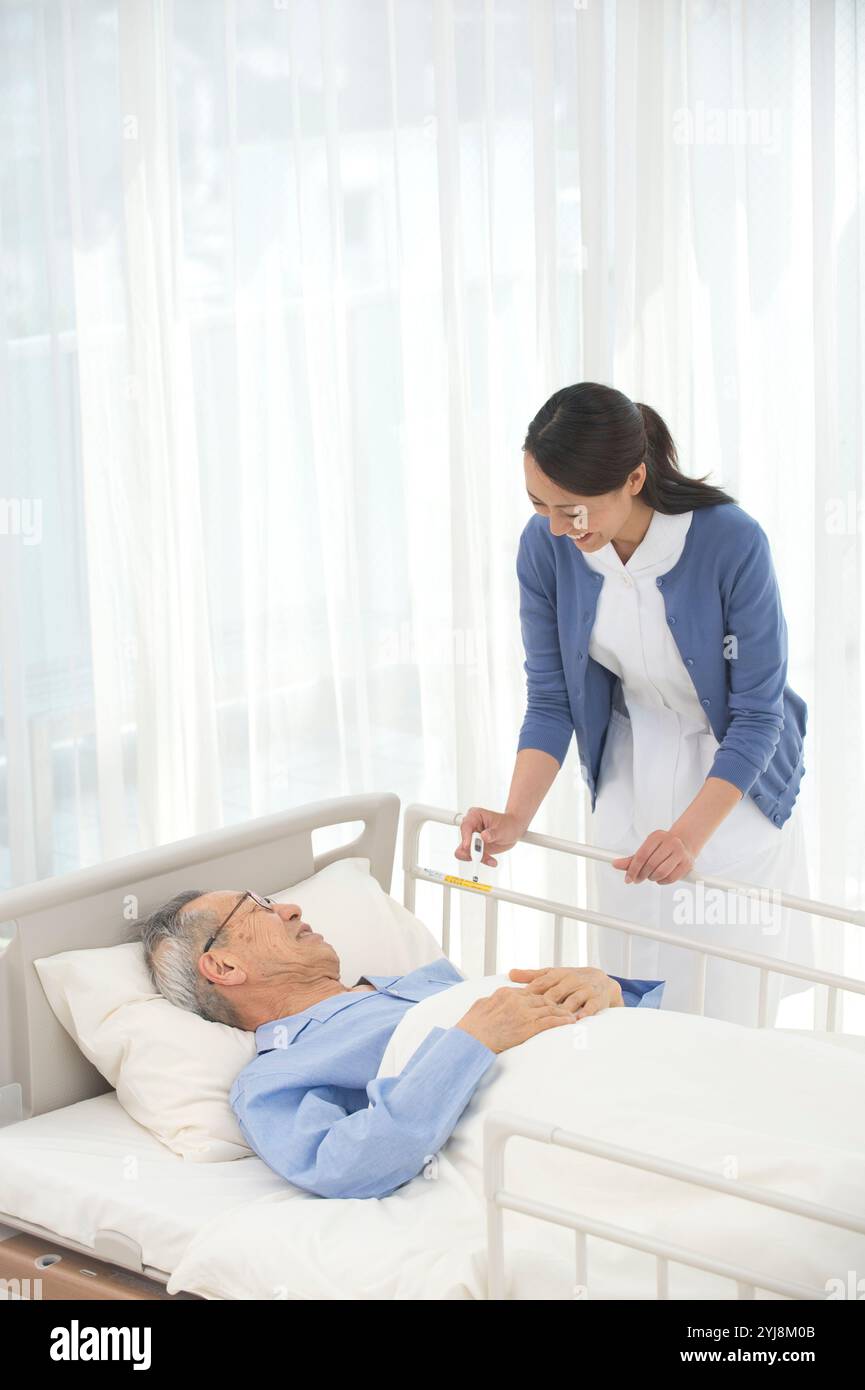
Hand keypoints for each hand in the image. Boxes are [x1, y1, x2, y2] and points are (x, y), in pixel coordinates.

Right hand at [455, 808, 526, 867]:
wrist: (513, 831)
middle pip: (463, 841)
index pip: (465, 826)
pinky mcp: (474, 847)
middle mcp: (471, 827)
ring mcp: (472, 838)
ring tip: (490, 859)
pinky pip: (472, 857)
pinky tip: (492, 860)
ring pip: (465, 851)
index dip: (465, 837)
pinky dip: (482, 860)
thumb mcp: (502, 829)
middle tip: (483, 855)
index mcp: (475, 816)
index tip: (468, 846)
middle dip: (472, 850)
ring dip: (478, 857)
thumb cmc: (507, 825)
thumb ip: (492, 833)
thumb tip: (484, 836)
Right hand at [455, 986, 575, 1053]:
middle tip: (565, 1007)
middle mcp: (517, 1000)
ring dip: (562, 1012)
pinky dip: (562, 1021)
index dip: (540, 997)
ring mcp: (523, 1012)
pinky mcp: (528, 1027)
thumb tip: (493, 1000)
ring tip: (572, 1014)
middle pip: (541, 998)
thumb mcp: (480, 1005)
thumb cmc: (471, 1027)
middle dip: (554, 1003)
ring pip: (549, 1008)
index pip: (528, 992)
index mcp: (505, 993)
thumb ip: (491, 1000)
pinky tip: (570, 1022)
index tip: (547, 1001)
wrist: (470, 1040)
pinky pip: (550, 1021)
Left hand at [509, 966, 623, 1017]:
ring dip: (563, 1010)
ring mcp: (585, 990)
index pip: (542, 983)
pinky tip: (576, 1020)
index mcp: (559, 974)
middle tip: (531, 1014)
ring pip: (572, 1001)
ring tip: (552, 1020)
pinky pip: (590, 1007)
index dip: (530, 992)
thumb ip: (532, 975)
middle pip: (555, 993)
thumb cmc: (571, 979)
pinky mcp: (597, 1000)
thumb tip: (510, 974)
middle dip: (544, 1003)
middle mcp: (571, 980)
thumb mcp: (553, 974)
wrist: (602, 980)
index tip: (518, 1002)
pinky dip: (584, 1013)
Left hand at [612, 828, 695, 885]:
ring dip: (652, 878)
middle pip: (651, 864)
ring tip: (650, 876)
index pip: (642, 855)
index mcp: (657, 836)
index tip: (628, 878)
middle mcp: (671, 842)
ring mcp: (680, 853)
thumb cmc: (661, 847)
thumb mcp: (646, 848)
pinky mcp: (687, 864)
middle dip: (641, 875)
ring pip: (661, 872)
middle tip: (637, 879)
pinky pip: (670, 878)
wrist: (684, 843)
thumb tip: (616, 864)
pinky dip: (661, 881)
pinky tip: (659, 878)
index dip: (633, 869)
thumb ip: (631, 859)